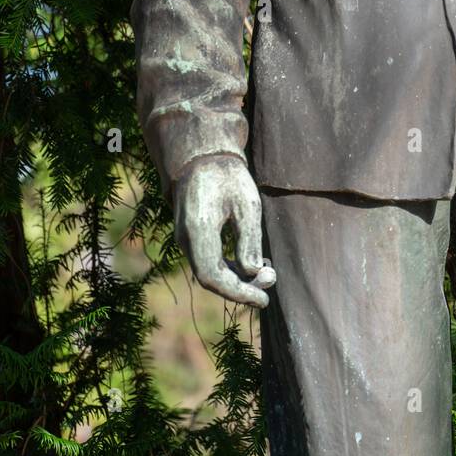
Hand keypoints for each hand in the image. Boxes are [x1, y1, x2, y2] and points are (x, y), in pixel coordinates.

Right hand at [172, 155, 275, 307]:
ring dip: (237, 279)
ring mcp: (184, 240)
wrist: (202, 157)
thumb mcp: (247, 203)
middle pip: (210, 279)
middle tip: (271, 283)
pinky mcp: (190, 238)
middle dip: (241, 287)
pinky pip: (207, 262)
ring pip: (208, 272)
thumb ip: (249, 239)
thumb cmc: (227, 176)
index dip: (238, 292)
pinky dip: (229, 269)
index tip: (264, 298)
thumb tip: (253, 273)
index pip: (212, 276)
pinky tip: (252, 265)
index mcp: (197, 230)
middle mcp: (185, 239)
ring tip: (267, 272)